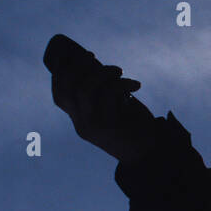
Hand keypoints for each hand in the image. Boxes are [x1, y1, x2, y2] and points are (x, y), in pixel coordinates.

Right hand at [44, 34, 159, 162]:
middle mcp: (82, 123)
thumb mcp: (115, 109)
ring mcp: (93, 125)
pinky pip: (109, 94)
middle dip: (77, 66)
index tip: (71, 56)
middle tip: (93, 55)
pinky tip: (135, 85)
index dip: (60, 73)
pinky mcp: (110, 125)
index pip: (60, 95)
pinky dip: (121, 83)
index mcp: (80, 119)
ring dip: (102, 72)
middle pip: (68, 88)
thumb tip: (99, 65)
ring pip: (85, 89)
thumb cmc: (134, 126)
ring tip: (119, 70)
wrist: (150, 154)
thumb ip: (104, 93)